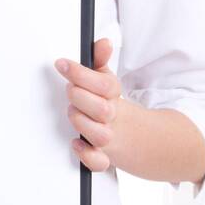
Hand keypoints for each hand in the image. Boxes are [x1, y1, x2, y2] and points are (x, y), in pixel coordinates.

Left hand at [55, 37, 121, 171]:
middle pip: (101, 109)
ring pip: (98, 135)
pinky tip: (77, 143)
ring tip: (74, 112)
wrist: (142, 140)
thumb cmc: (115, 108)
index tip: (62, 64)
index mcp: (113, 96)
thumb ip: (100, 62)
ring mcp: (110, 138)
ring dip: (82, 123)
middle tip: (70, 90)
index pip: (103, 84)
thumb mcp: (109, 83)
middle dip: (80, 97)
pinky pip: (98, 162)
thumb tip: (103, 42)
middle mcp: (112, 118)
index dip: (81, 73)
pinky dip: (87, 155)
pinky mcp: (106, 158)